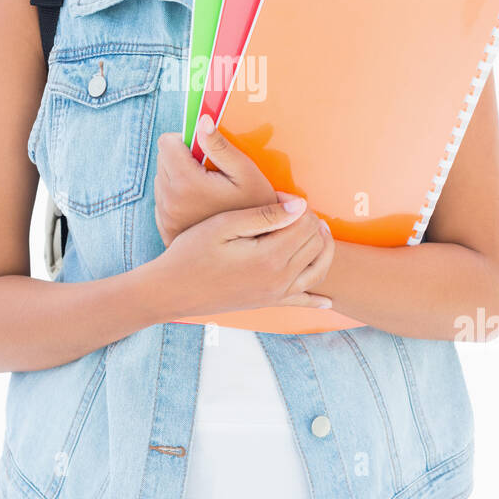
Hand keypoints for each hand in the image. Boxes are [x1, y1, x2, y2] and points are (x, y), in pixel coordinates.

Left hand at [154, 114, 277, 246]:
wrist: (251, 257)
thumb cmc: (254, 210)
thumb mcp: (246, 174)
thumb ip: (221, 145)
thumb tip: (202, 120)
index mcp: (185, 182)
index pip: (167, 142)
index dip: (187, 140)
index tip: (206, 151)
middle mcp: (168, 200)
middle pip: (163, 159)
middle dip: (183, 158)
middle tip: (210, 172)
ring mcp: (165, 217)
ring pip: (162, 179)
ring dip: (179, 178)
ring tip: (207, 192)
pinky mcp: (165, 229)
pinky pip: (163, 200)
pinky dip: (177, 198)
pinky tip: (201, 207)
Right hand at [154, 193, 336, 319]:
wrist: (171, 290)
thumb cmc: (191, 253)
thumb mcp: (224, 225)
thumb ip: (265, 215)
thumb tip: (300, 205)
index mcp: (270, 256)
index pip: (305, 223)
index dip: (298, 204)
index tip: (279, 195)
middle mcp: (280, 279)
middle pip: (315, 243)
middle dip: (310, 221)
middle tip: (291, 208)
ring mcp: (276, 294)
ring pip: (318, 269)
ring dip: (322, 248)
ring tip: (316, 231)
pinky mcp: (269, 303)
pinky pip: (302, 301)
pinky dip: (317, 299)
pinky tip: (327, 301)